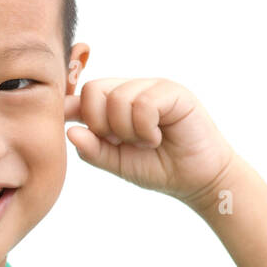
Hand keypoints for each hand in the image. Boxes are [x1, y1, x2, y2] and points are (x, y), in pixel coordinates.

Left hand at [65, 78, 236, 207]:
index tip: (76, 128)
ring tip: (145, 142)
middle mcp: (131, 90)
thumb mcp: (117, 162)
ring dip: (127, 130)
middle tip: (120, 141)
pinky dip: (145, 128)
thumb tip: (69, 131)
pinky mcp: (172, 91)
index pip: (82, 94)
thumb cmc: (158, 168)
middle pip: (93, 90)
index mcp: (113, 104)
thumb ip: (92, 148)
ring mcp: (152, 87)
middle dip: (100, 124)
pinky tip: (156, 138)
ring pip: (118, 98)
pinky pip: (143, 103)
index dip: (71, 109)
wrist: (197, 179)